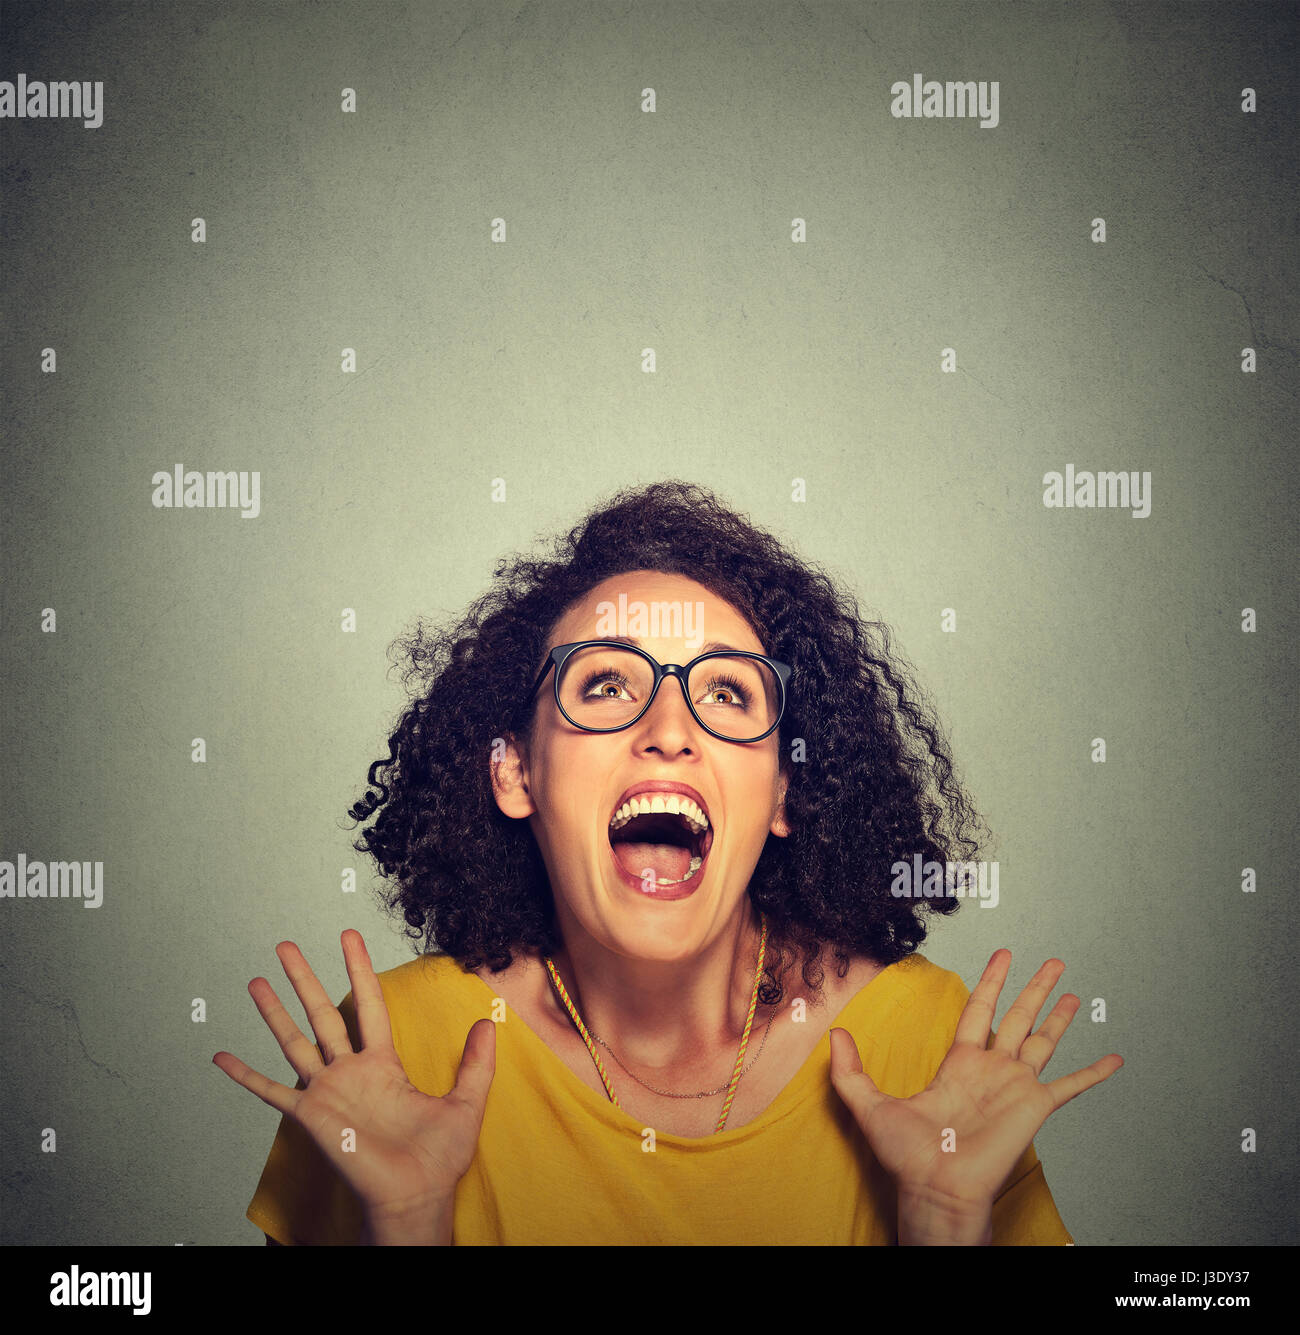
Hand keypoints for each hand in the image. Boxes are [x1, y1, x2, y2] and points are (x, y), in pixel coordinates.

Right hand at [214, 929, 495, 1221]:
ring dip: (273, 1013)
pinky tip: (222, 1057)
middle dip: (304, 978)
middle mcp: (350, 1071)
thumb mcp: (466, 1102)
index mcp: (383, 1062)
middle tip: (286, 945)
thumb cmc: (439, 1157)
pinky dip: (245, 1076)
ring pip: (294, 1042)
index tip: (348, 936)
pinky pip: (272, 1092)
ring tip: (255, 982)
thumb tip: (490, 1021)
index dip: (358, 969)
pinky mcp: (311, 1117)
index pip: (367, 1003)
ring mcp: (327, 1092)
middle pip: (321, 1013)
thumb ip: (477, 1063)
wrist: (415, 1196)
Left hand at [830, 949, 1121, 1214]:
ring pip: (1044, 1040)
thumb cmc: (908, 1157)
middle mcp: (991, 1070)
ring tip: (1073, 991)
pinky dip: (1093, 1072)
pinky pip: (1071, 1087)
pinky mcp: (1035, 1108)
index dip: (992, 982)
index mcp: (959, 1064)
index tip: (1004, 956)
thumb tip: (833, 1033)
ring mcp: (1015, 1087)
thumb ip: (849, 1069)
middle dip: (1034, 988)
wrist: (936, 1188)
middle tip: (1053, 961)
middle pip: (1018, 1017)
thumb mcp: (869, 1104)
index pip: (979, 1011)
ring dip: (1060, 1016)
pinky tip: (1113, 1058)